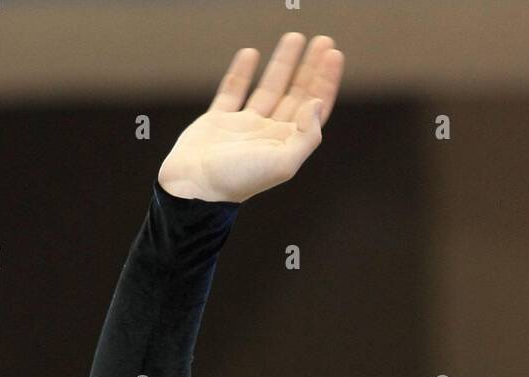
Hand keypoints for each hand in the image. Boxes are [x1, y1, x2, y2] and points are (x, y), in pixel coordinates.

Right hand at [157, 32, 343, 202]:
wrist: (195, 186)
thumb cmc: (237, 179)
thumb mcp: (282, 163)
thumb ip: (305, 136)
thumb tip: (316, 104)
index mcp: (286, 144)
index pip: (313, 108)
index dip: (325, 82)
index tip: (333, 55)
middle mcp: (268, 134)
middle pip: (296, 94)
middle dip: (310, 68)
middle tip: (323, 41)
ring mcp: (244, 126)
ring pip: (269, 88)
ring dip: (283, 63)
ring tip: (294, 38)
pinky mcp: (218, 120)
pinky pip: (233, 90)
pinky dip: (242, 72)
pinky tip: (251, 54)